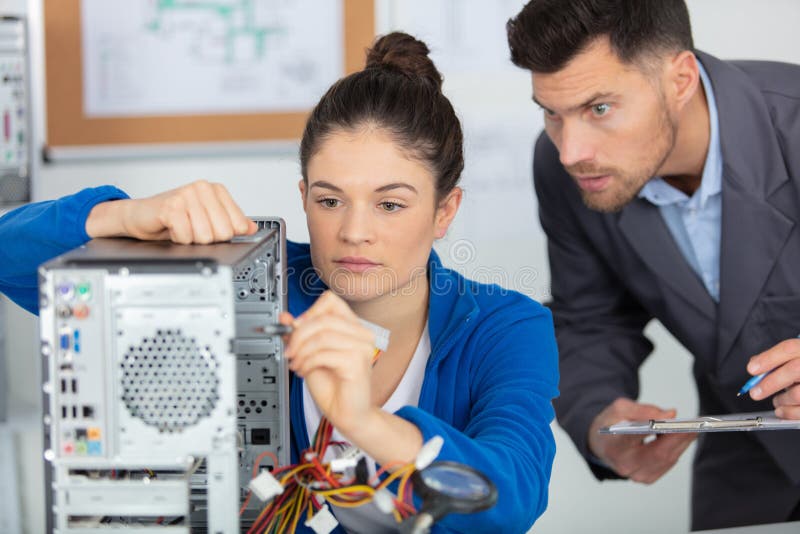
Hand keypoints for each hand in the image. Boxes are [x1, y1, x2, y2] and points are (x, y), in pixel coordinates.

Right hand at [86, 180, 256, 243]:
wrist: (138, 216)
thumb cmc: (171, 217)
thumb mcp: (206, 219)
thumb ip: (230, 222)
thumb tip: (251, 228)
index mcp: (216, 190)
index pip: (238, 225)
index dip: (223, 235)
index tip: (209, 229)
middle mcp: (203, 188)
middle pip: (223, 233)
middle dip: (207, 239)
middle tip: (192, 230)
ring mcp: (187, 195)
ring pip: (206, 236)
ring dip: (191, 240)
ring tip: (182, 229)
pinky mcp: (172, 206)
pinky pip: (187, 236)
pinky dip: (179, 239)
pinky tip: (172, 229)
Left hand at [282, 291, 376, 433]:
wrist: (346, 414)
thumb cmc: (334, 386)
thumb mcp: (309, 355)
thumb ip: (299, 335)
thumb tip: (284, 317)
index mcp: (352, 327)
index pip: (331, 301)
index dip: (310, 312)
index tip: (296, 328)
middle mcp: (361, 334)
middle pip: (324, 318)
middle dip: (299, 335)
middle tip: (289, 351)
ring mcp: (362, 347)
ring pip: (322, 336)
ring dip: (302, 351)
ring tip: (296, 364)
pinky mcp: (357, 363)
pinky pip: (324, 354)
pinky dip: (308, 362)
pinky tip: (305, 370)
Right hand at [588, 398, 695, 483]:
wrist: (601, 441)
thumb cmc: (611, 422)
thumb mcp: (620, 407)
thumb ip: (643, 410)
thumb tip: (671, 414)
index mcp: (612, 445)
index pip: (633, 437)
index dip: (654, 427)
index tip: (672, 417)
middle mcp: (623, 465)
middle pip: (658, 453)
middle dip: (679, 437)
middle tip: (694, 424)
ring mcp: (635, 475)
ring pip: (667, 460)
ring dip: (681, 443)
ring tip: (691, 428)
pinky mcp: (646, 478)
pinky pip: (668, 464)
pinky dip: (676, 450)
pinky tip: (680, 438)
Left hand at [747, 337, 799, 418]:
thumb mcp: (795, 357)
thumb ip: (777, 359)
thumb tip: (755, 362)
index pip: (789, 348)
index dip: (768, 359)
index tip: (751, 369)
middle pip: (795, 370)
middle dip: (771, 383)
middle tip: (755, 393)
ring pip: (799, 393)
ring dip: (781, 399)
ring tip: (776, 401)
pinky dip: (788, 412)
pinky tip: (782, 410)